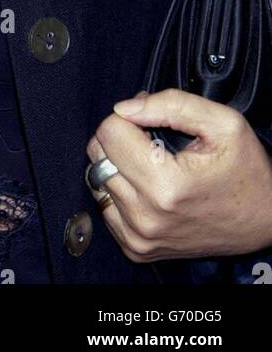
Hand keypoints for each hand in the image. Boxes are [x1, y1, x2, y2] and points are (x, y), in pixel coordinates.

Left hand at [85, 88, 271, 261]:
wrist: (264, 221)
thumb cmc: (247, 172)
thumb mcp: (223, 124)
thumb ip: (171, 103)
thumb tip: (124, 107)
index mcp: (165, 186)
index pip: (109, 132)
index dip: (130, 118)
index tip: (151, 124)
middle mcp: (146, 216)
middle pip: (98, 155)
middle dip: (122, 139)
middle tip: (153, 143)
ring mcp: (140, 237)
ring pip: (97, 179)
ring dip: (119, 165)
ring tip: (153, 166)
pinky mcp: (137, 248)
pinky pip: (105, 206)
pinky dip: (120, 191)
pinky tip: (148, 187)